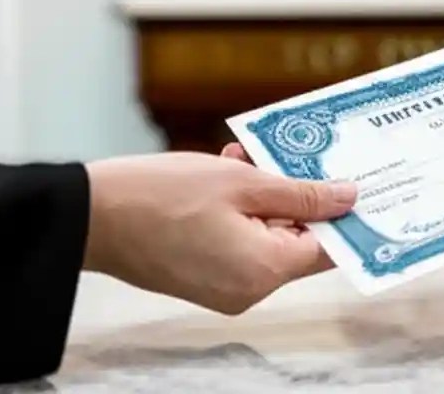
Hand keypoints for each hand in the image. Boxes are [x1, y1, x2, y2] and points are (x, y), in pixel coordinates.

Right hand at [82, 146, 355, 314]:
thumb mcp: (242, 182)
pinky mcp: (201, 278)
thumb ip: (302, 193)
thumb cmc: (161, 195)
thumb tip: (349, 198)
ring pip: (267, 237)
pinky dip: (239, 210)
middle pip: (298, 241)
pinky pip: (239, 243)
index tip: (356, 182)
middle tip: (288, 153)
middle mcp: (249, 290)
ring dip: (263, 195)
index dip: (343, 214)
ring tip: (244, 156)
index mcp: (265, 271)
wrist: (87, 215)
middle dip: (295, 195)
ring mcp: (223, 288)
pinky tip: (226, 171)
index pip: (328, 248)